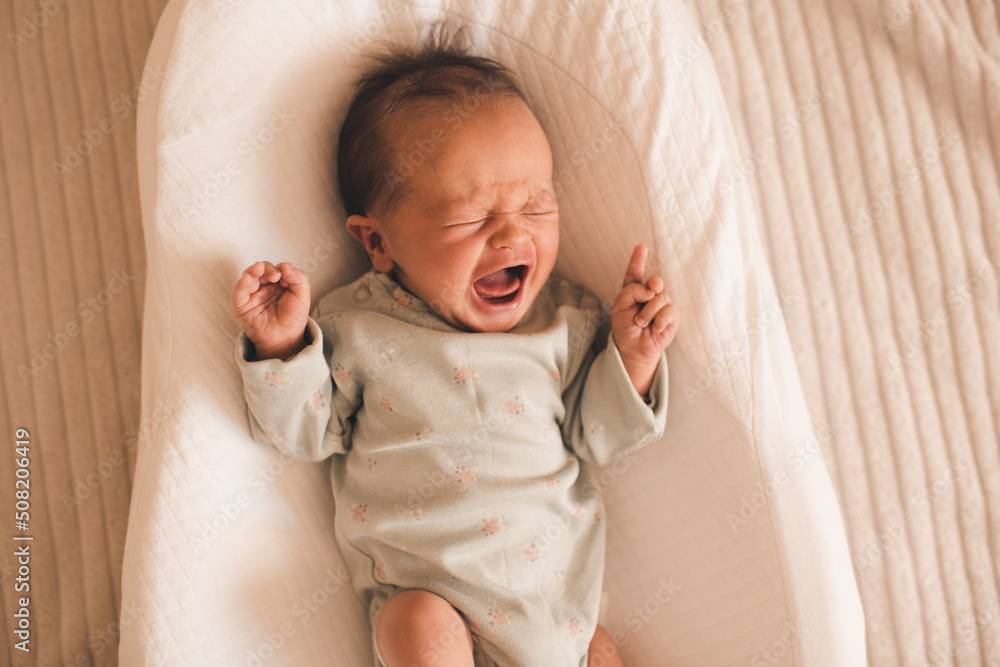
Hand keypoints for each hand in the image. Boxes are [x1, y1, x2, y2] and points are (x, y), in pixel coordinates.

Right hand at [233, 261, 310, 359]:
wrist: (286, 339)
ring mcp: (252, 295)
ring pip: (248, 276)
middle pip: (261, 270)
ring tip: (259, 269)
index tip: (287, 278)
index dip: (281, 269)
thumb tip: (286, 266)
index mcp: (279, 283)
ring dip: (252, 271)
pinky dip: (241, 283)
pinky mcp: (242, 305)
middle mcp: (264, 286)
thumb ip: (299, 279)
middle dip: (267, 269)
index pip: (277, 269)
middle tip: (275, 276)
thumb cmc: (293, 318)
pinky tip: (246, 278)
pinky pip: (239, 292)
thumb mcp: (303, 296)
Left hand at [611, 244, 678, 394]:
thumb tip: (652, 288)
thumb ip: (631, 292)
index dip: (638, 260)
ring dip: (647, 313)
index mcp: (634, 289)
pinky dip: (659, 321)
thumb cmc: (625, 326)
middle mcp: (650, 294)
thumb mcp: (619, 307)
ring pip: (660, 298)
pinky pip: (669, 311)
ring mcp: (662, 304)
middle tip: (652, 289)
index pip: (635, 272)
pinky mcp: (672, 316)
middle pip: (655, 281)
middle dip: (653, 283)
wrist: (633, 348)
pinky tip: (654, 328)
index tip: (641, 247)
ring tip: (641, 323)